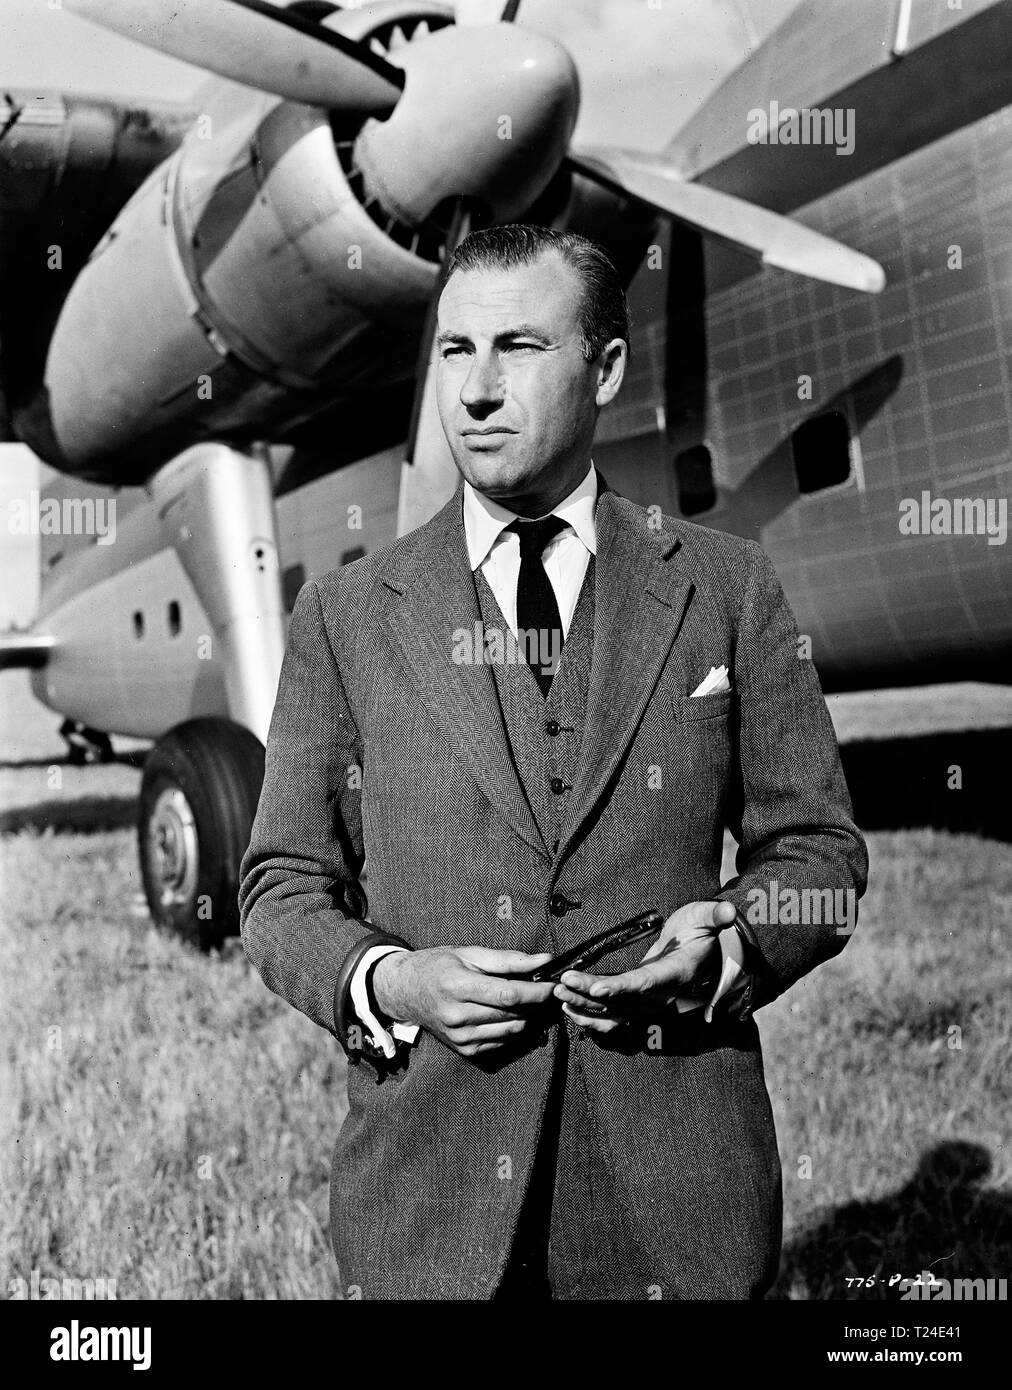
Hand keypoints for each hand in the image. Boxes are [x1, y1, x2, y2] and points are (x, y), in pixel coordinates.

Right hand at [372, 946, 556, 1057]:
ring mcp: (460, 1037)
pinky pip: (502, 1041)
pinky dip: (513, 1027)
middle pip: (513, 1014)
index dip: (538, 991)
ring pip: (512, 1030)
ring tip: (528, 1000)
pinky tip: (510, 1013)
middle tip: (545, 988)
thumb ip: (509, 959)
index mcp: (458, 986)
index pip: (509, 994)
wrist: (405, 992)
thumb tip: (544, 960)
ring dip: (528, 1016)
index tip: (555, 984)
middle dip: (536, 1002)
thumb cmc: (438, 966)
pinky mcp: (464, 1050)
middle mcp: (457, 1016)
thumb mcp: (469, 954)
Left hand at [552, 900, 735, 1036]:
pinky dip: (589, 1016)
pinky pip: (611, 1017)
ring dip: (584, 1007)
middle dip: (589, 996)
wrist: (704, 954)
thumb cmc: (702, 931)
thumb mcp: (708, 918)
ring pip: (613, 1013)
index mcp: (675, 973)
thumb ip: (717, 915)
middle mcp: (660, 994)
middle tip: (562, 985)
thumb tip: (729, 911)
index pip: (646, 983)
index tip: (596, 987)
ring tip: (558, 995)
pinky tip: (567, 1007)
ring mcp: (647, 1002)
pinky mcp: (636, 1002)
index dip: (621, 988)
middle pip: (621, 1002)